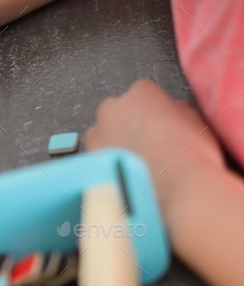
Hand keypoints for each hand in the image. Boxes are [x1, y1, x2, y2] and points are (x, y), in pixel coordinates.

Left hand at [85, 80, 224, 219]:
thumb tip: (176, 111)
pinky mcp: (88, 160)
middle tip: (147, 145)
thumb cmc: (191, 158)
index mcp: (141, 93)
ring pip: (103, 134)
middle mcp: (113, 109)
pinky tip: (125, 176)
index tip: (159, 125)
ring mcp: (96, 134)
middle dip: (129, 125)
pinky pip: (97, 157)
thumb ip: (180, 112)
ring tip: (135, 164)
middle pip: (118, 112)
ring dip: (115, 144)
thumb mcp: (197, 125)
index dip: (153, 111)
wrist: (177, 193)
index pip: (143, 93)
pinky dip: (107, 164)